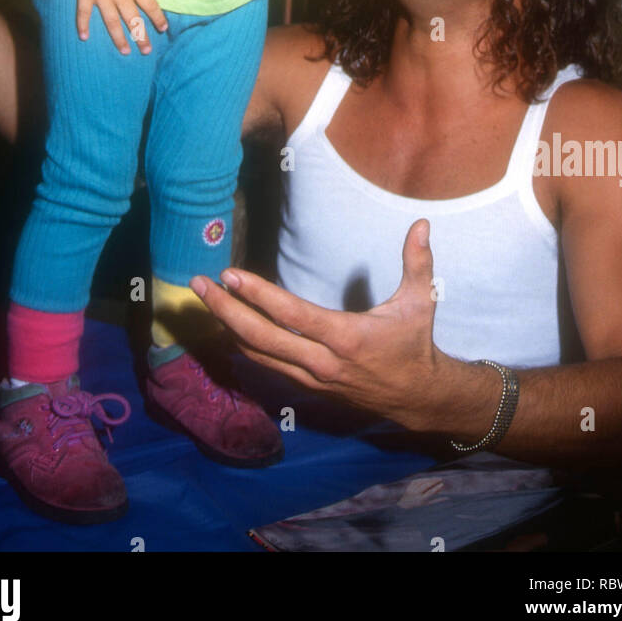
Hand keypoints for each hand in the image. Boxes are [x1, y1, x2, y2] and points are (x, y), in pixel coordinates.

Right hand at [76, 0, 173, 53]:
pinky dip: (82, 24)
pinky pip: (84, 12)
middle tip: (146, 51)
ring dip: (118, 37)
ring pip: (112, 21)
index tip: (163, 29)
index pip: (150, 6)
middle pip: (132, 19)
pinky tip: (83, 37)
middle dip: (140, 36)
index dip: (157, 18)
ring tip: (124, 52)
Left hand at [191, 219, 446, 430]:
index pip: (291, 315)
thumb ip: (418, 261)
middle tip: (199, 286)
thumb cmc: (414, 343)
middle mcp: (322, 361)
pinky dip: (243, 347)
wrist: (416, 398)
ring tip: (205, 301)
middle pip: (261, 338)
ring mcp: (311, 378)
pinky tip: (227, 329)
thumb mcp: (420, 301)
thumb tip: (422, 222)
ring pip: (258, 355)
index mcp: (346, 337)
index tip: (230, 275)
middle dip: (226, 311)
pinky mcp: (308, 386)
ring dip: (228, 327)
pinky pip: (267, 366)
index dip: (258, 295)